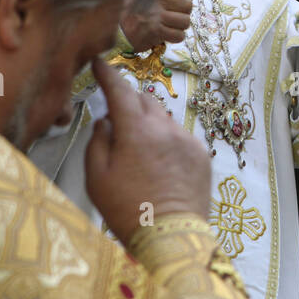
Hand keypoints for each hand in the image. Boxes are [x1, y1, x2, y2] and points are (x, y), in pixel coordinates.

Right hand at [84, 58, 210, 245]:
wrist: (170, 237)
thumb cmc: (126, 209)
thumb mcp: (97, 177)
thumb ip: (98, 141)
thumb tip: (105, 121)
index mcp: (136, 131)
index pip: (120, 90)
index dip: (108, 74)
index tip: (100, 61)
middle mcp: (165, 128)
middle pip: (145, 100)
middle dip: (129, 102)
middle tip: (118, 117)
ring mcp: (187, 140)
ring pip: (164, 118)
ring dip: (150, 123)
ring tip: (139, 151)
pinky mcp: (202, 154)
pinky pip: (180, 136)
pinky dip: (167, 140)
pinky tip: (160, 164)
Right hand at [120, 0, 195, 50]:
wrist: (113, 26)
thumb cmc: (131, 8)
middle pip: (187, 5)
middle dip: (184, 11)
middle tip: (174, 13)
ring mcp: (156, 15)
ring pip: (185, 21)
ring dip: (180, 26)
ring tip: (170, 24)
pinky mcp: (155, 32)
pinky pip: (179, 35)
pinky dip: (175, 37)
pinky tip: (167, 33)